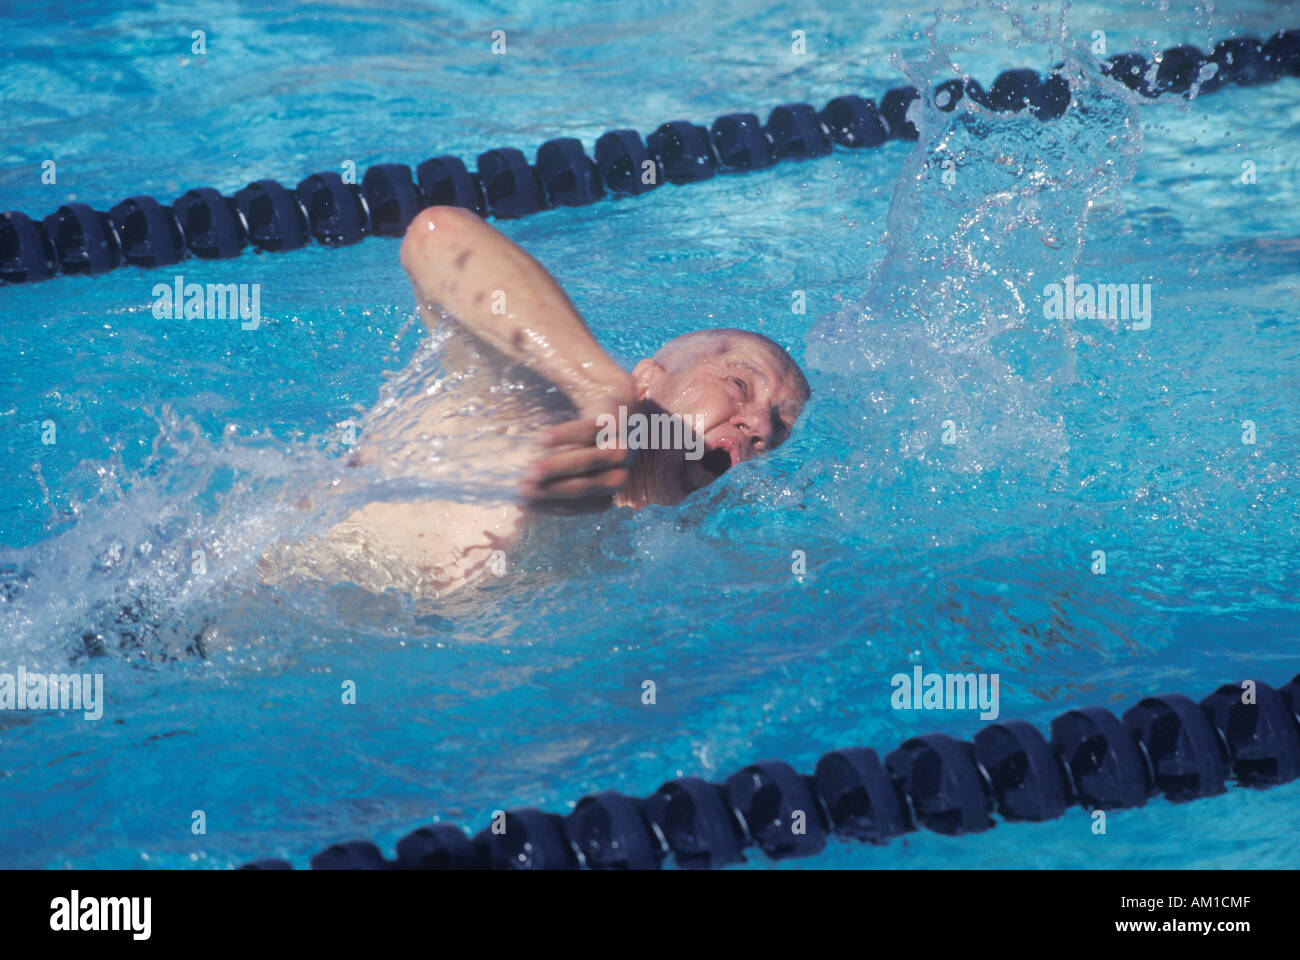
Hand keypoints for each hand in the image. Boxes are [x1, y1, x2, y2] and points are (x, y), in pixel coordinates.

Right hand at [518, 371, 637, 512]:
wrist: (616, 411)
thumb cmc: (586, 446)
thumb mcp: (572, 469)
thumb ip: (551, 485)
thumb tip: (519, 506)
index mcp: (606, 492)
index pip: (577, 506)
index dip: (548, 506)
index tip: (521, 503)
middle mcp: (618, 474)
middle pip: (583, 487)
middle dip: (551, 489)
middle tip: (522, 488)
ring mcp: (619, 448)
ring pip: (588, 462)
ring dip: (558, 467)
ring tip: (531, 470)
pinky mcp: (614, 422)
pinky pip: (588, 430)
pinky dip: (565, 435)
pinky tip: (543, 439)